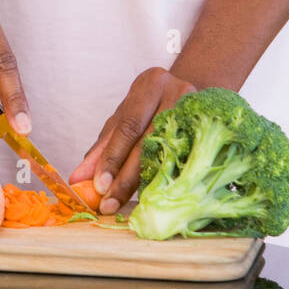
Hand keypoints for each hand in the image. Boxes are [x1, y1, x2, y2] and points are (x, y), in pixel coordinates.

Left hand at [68, 69, 198, 213]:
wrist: (197, 95)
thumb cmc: (153, 107)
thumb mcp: (127, 117)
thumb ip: (103, 147)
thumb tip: (78, 178)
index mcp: (151, 84)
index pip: (129, 126)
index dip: (113, 157)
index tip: (99, 186)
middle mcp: (177, 93)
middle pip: (148, 142)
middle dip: (125, 177)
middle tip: (109, 203)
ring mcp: (199, 115)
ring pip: (168, 154)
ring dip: (144, 183)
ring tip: (127, 205)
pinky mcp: (210, 133)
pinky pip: (185, 161)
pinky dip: (165, 180)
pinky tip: (154, 197)